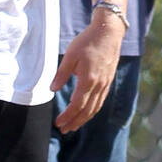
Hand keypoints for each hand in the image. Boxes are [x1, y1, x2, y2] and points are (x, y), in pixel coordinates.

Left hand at [53, 14, 123, 131]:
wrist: (108, 32)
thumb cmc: (87, 41)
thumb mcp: (70, 55)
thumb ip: (61, 74)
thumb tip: (52, 89)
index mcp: (88, 79)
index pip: (77, 105)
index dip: (67, 116)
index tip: (58, 123)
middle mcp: (99, 85)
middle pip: (86, 111)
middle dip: (74, 122)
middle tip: (64, 129)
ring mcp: (105, 84)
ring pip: (95, 108)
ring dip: (83, 119)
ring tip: (73, 126)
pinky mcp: (108, 81)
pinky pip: (100, 101)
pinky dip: (92, 110)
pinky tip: (85, 113)